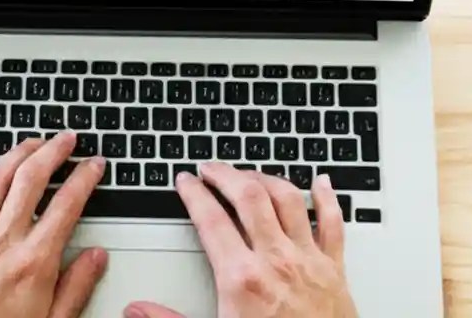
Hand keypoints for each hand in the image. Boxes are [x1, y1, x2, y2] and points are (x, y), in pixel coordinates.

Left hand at [0, 133, 108, 317]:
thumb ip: (75, 288)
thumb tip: (96, 257)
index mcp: (33, 263)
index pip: (67, 205)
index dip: (85, 178)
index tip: (94, 165)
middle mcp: (1, 243)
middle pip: (32, 179)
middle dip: (54, 151)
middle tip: (67, 139)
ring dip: (18, 152)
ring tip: (34, 140)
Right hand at [125, 166, 357, 317]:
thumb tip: (137, 311)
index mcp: (241, 280)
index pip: (210, 220)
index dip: (194, 194)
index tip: (186, 182)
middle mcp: (275, 262)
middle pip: (249, 196)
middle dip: (226, 175)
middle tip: (211, 168)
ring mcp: (307, 261)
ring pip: (288, 200)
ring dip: (266, 178)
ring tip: (250, 173)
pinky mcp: (334, 270)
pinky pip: (334, 223)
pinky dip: (327, 198)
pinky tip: (321, 182)